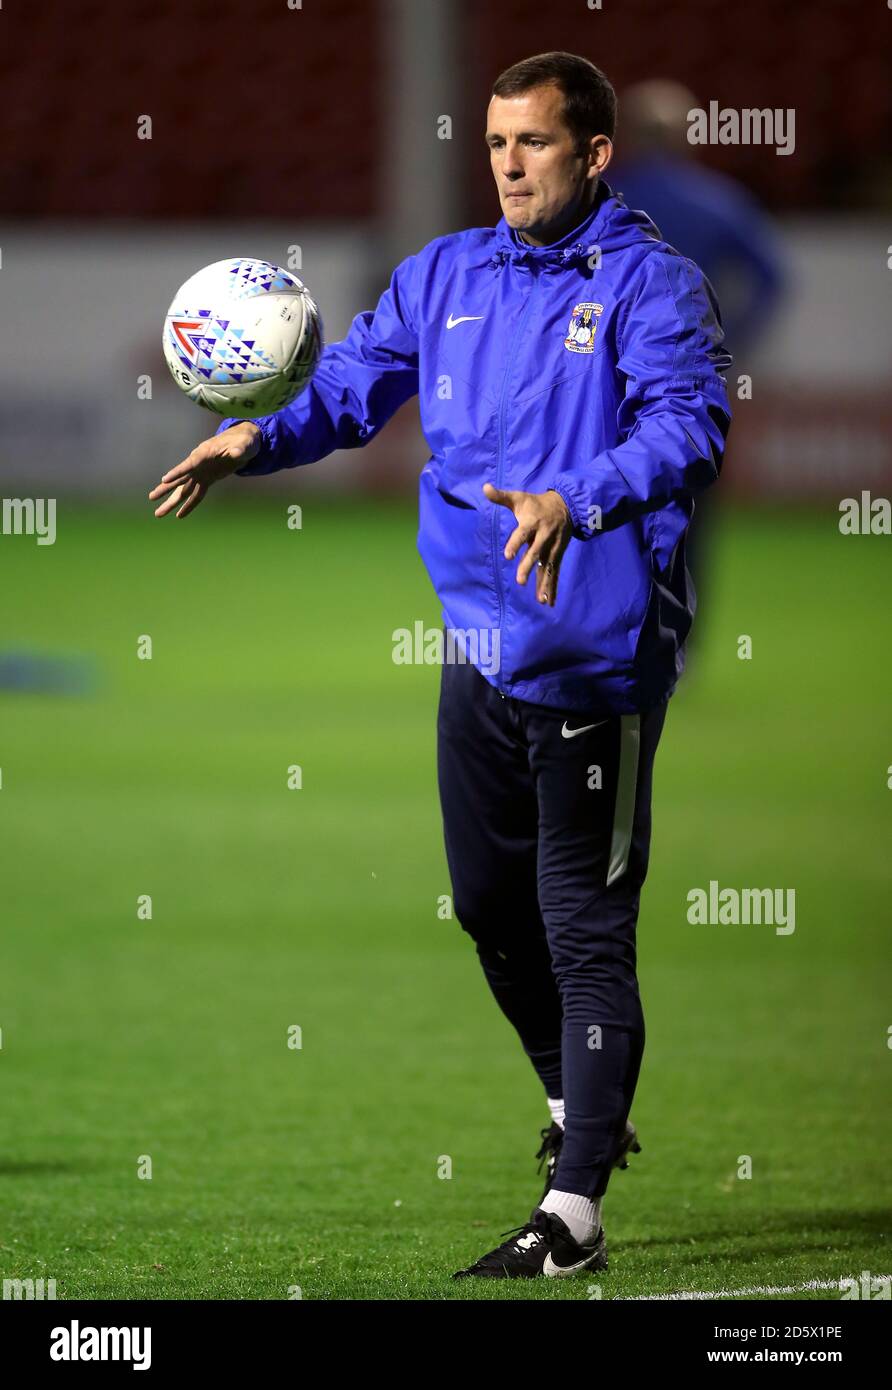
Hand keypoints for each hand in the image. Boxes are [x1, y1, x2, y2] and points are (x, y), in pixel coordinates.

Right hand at [149, 421, 261, 518]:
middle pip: (179, 479)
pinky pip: (196, 495)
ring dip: (171, 501)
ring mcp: (201, 473)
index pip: (188, 465)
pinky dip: (189, 505)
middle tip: (151, 498)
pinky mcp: (207, 480)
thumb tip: (236, 453)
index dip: (177, 472)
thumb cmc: (244, 441)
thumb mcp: (245, 444)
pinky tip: (179, 515)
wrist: (244, 442)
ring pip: (183, 489)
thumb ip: (239, 449)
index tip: (164, 480)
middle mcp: (198, 464)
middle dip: (165, 490)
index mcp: (204, 453)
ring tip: (158, 514)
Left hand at [483, 483, 572, 606]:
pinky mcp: (558, 555)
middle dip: (528, 566)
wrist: (566, 506)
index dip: (515, 543)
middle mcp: (543, 536)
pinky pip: (554, 573)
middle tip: (520, 581)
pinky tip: (549, 602)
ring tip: (540, 600)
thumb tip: (484, 487)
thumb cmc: (536, 504)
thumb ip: (501, 497)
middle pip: (535, 552)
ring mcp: (552, 547)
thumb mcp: (519, 498)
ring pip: (547, 567)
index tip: (507, 555)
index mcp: (532, 522)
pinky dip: (552, 587)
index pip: (522, 533)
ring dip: (544, 583)